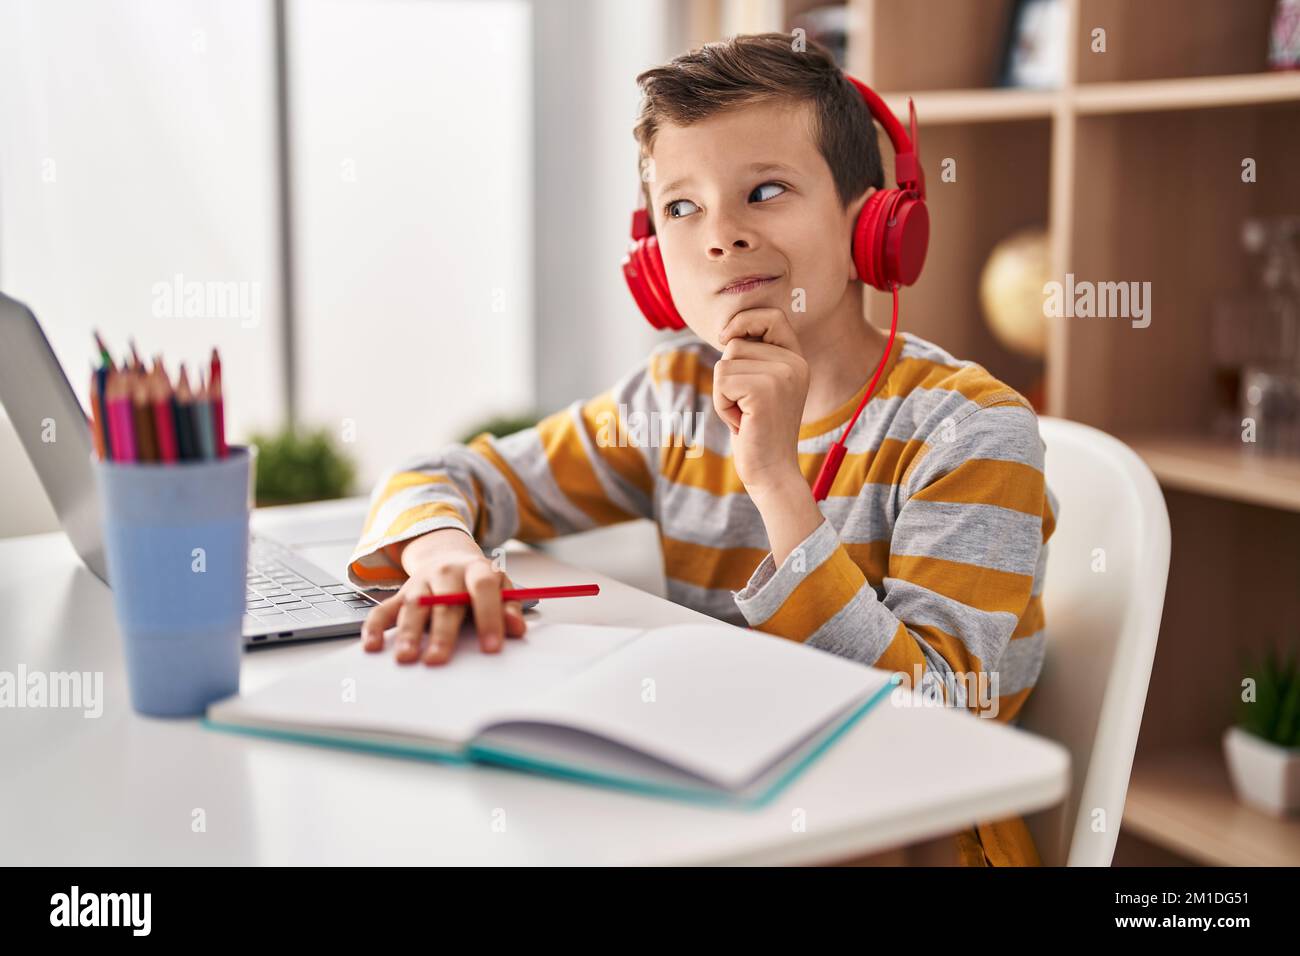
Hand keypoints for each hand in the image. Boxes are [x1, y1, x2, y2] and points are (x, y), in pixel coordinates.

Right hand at [360, 528, 526, 664]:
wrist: (449, 557)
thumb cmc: (478, 581)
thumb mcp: (502, 587)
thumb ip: (510, 607)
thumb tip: (516, 628)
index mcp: (476, 569)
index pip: (483, 589)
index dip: (489, 617)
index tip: (491, 648)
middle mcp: (446, 573)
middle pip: (444, 602)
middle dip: (442, 633)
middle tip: (438, 659)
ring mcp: (420, 582)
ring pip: (413, 606)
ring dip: (409, 633)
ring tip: (407, 657)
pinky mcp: (400, 594)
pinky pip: (384, 609)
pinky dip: (375, 627)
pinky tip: (372, 645)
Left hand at [713, 307, 809, 494]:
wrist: (772, 471)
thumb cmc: (758, 431)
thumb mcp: (761, 388)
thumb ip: (754, 359)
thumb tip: (727, 332)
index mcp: (798, 359)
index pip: (772, 316)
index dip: (744, 320)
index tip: (725, 339)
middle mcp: (795, 363)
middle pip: (737, 343)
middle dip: (728, 376)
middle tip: (746, 406)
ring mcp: (782, 375)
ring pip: (725, 363)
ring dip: (723, 393)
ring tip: (744, 415)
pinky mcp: (764, 390)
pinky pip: (721, 381)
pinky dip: (721, 404)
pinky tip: (741, 422)